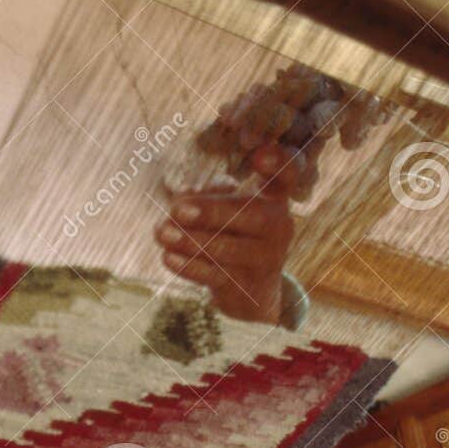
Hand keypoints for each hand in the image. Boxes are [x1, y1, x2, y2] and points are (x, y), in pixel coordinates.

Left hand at [155, 144, 294, 323]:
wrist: (254, 291)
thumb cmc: (236, 235)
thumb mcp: (229, 208)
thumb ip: (211, 195)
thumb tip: (184, 198)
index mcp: (275, 198)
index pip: (287, 175)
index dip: (279, 163)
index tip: (259, 156)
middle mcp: (278, 226)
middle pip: (250, 214)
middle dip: (211, 211)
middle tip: (177, 209)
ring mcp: (265, 259)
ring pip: (227, 248)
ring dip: (190, 241)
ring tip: (161, 233)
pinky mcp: (247, 287)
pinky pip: (215, 275)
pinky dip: (189, 266)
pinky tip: (168, 257)